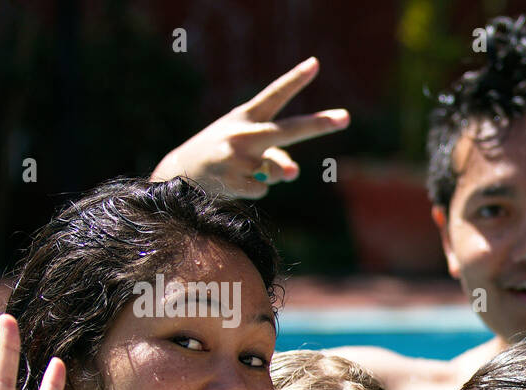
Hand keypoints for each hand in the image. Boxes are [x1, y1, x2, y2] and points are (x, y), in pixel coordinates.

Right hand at [152, 57, 348, 198]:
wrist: (179, 174)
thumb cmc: (220, 154)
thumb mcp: (244, 143)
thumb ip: (275, 153)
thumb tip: (293, 172)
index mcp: (247, 116)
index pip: (274, 95)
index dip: (295, 79)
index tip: (315, 64)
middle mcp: (244, 133)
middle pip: (289, 130)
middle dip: (319, 124)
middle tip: (346, 117)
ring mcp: (238, 156)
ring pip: (280, 170)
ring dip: (271, 175)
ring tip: (243, 170)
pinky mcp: (234, 180)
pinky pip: (263, 189)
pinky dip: (254, 189)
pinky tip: (233, 182)